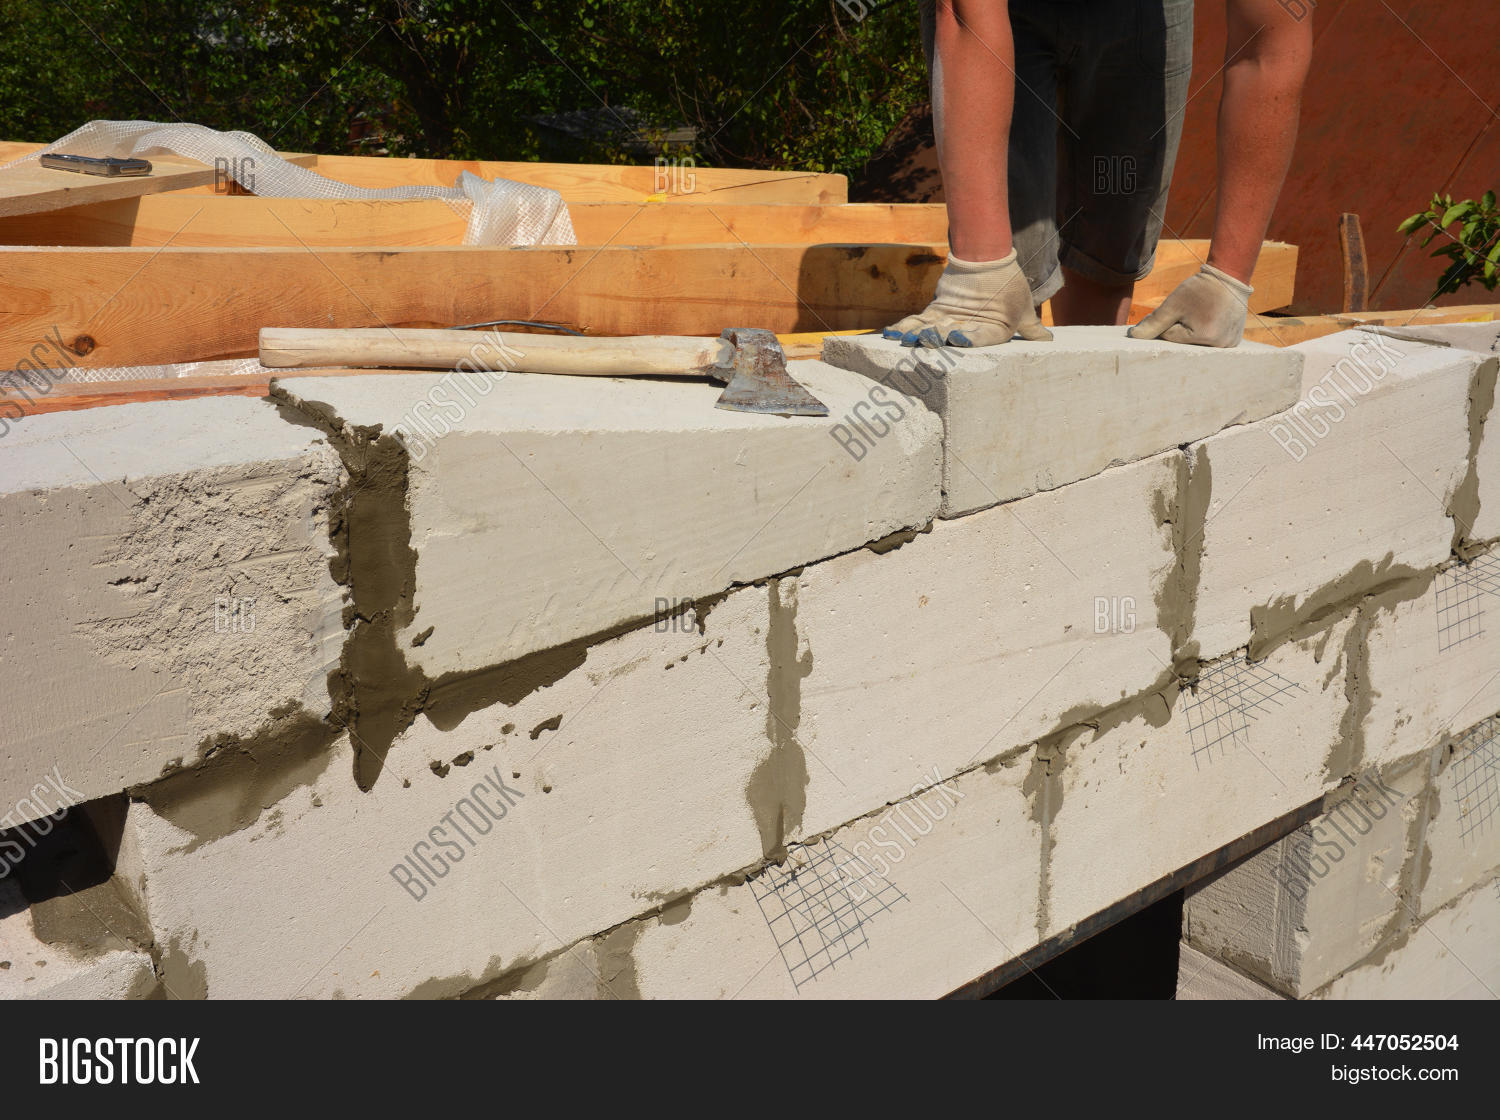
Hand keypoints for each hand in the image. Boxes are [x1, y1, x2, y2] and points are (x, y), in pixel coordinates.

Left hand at [883, 250, 1052, 347]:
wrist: (991, 261)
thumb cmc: (1009, 287)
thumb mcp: (1022, 309)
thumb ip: (1031, 329)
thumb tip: (1049, 343)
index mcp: (990, 333)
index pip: (979, 338)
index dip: (968, 339)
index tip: (957, 338)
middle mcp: (967, 331)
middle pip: (950, 337)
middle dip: (935, 339)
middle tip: (923, 340)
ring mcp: (948, 323)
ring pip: (930, 331)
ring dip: (916, 335)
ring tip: (904, 339)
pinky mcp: (934, 313)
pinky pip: (916, 321)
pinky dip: (903, 327)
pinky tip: (890, 334)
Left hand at [1128, 264, 1253, 346]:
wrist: (1229, 277)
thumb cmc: (1200, 288)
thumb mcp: (1174, 303)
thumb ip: (1153, 322)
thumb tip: (1133, 336)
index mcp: (1205, 336)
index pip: (1170, 338)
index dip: (1168, 321)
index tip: (1178, 308)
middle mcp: (1219, 345)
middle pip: (1183, 343)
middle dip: (1180, 327)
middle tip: (1191, 310)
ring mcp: (1228, 344)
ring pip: (1195, 343)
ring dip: (1192, 330)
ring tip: (1202, 313)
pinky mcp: (1233, 341)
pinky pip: (1209, 341)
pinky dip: (1205, 331)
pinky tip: (1211, 318)